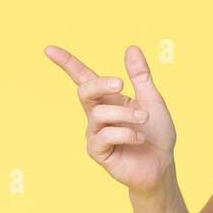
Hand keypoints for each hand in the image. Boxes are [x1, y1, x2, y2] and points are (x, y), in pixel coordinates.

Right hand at [44, 44, 177, 194]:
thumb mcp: (152, 100)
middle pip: (84, 91)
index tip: (49, 49)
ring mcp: (95, 134)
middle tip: (120, 84)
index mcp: (109, 100)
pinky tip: (139, 139)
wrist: (162, 165)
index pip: (83, 78)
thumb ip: (141, 76)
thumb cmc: (157, 134)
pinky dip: (126, 134)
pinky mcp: (98, 152)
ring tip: (144, 120)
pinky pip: (105, 136)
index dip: (67, 63)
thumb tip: (131, 48)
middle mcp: (97, 115)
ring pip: (100, 115)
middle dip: (100, 84)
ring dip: (126, 115)